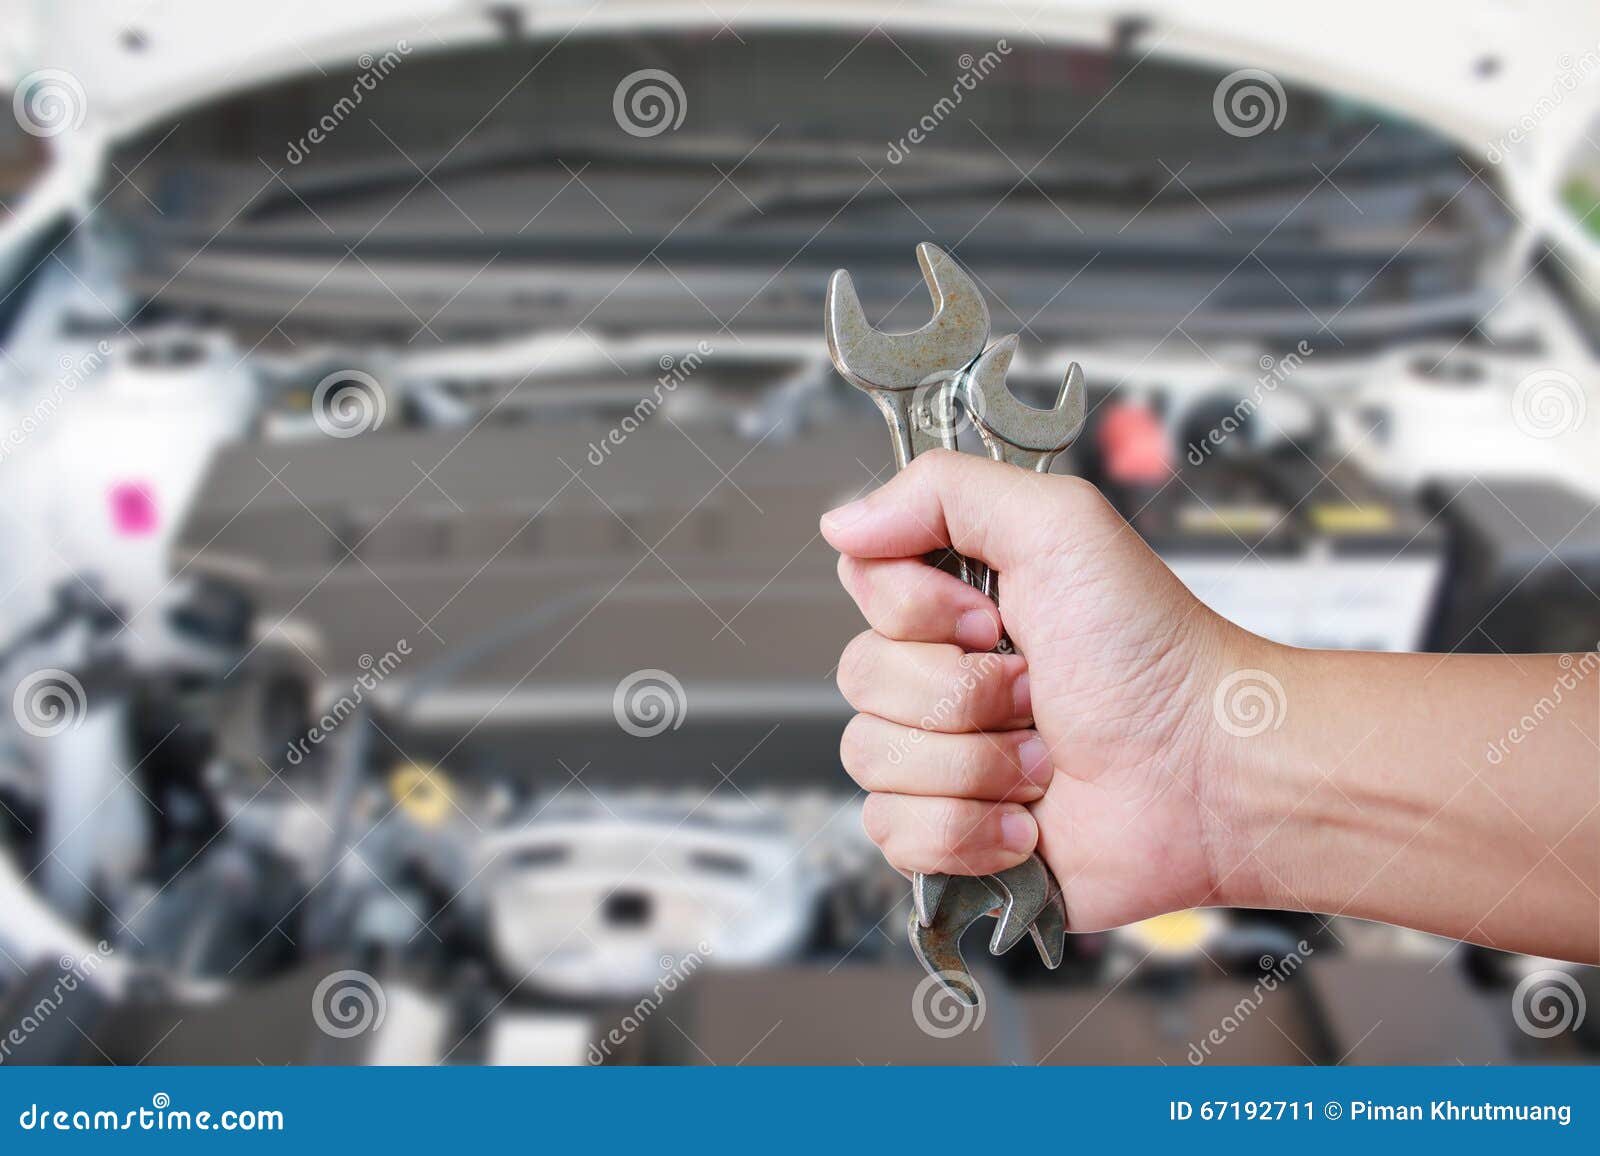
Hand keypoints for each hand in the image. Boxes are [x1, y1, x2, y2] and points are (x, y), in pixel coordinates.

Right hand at [822, 450, 1242, 930]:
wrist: (1207, 777)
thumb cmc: (1155, 654)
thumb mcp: (1059, 525)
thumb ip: (942, 490)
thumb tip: (841, 522)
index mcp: (958, 601)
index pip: (863, 587)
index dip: (918, 610)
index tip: (992, 617)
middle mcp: (944, 676)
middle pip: (859, 677)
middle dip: (960, 694)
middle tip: (1037, 692)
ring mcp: (944, 759)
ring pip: (871, 759)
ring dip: (973, 765)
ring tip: (1043, 760)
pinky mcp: (953, 836)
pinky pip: (894, 834)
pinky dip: (968, 830)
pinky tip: (1027, 819)